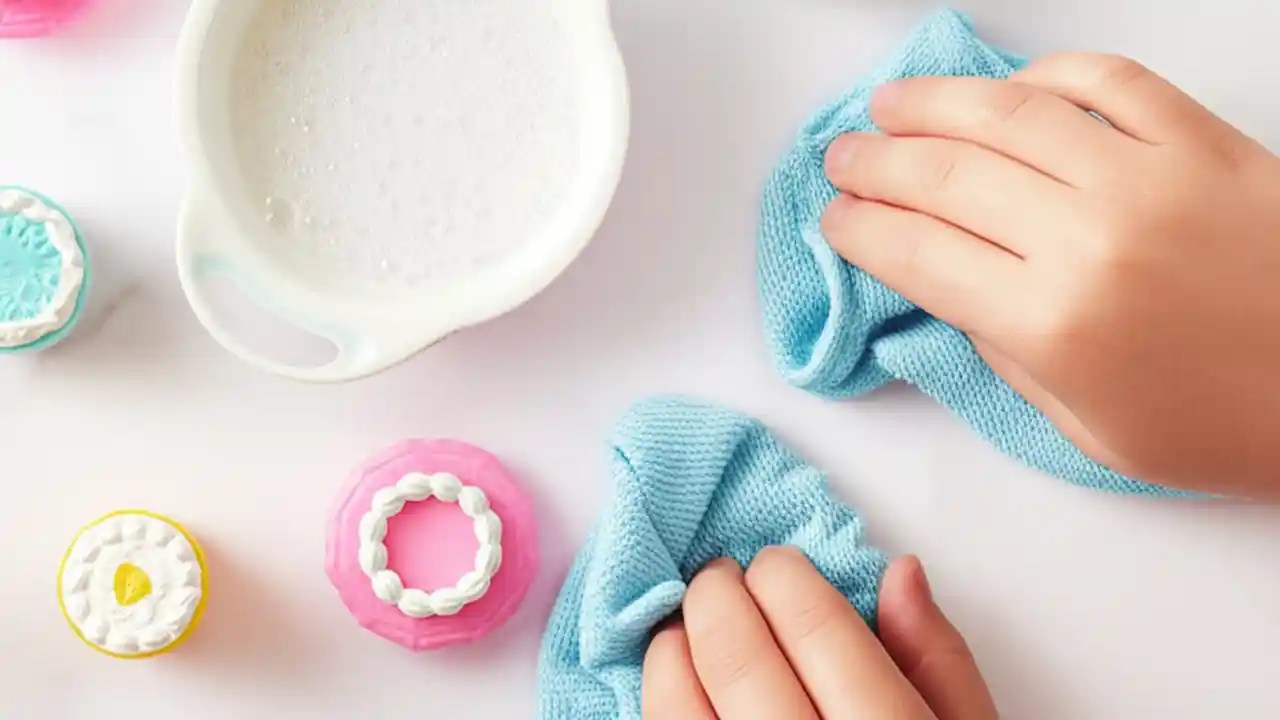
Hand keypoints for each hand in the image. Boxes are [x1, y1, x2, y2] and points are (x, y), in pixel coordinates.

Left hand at [641, 547, 995, 718]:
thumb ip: (942, 666)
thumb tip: (898, 576)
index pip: (820, 634)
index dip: (785, 581)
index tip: (775, 565)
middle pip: (740, 664)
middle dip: (718, 600)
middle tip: (718, 580)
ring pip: (680, 713)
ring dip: (672, 654)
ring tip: (682, 632)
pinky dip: (659, 713)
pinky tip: (672, 696)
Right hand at [820, 53, 1279, 498]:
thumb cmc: (1221, 426)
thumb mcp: (1089, 430)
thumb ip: (1006, 356)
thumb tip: (947, 290)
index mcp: (1053, 324)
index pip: (918, 254)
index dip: (860, 230)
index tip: (835, 220)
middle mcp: (1089, 238)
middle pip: (945, 177)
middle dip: (875, 164)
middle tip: (843, 159)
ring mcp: (1148, 177)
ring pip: (1008, 113)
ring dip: (933, 104)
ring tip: (891, 105)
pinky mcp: (1203, 142)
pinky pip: (1108, 82)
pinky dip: (1048, 74)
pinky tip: (1011, 87)